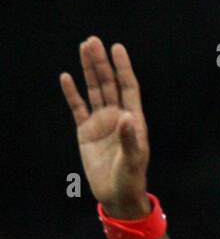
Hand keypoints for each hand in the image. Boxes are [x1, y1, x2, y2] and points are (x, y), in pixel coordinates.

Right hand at [59, 37, 150, 217]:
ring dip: (89, 71)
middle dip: (101, 63)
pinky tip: (66, 77)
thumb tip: (125, 117)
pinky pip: (78, 108)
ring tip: (83, 48)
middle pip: (109, 84)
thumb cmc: (131, 179)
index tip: (117, 47)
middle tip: (93, 41)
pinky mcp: (86, 132)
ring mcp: (101, 123)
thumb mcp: (133, 160)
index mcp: (133, 120)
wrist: (117, 196)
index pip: (128, 88)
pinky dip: (72, 93)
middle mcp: (117, 117)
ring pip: (94, 91)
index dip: (123, 68)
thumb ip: (129, 139)